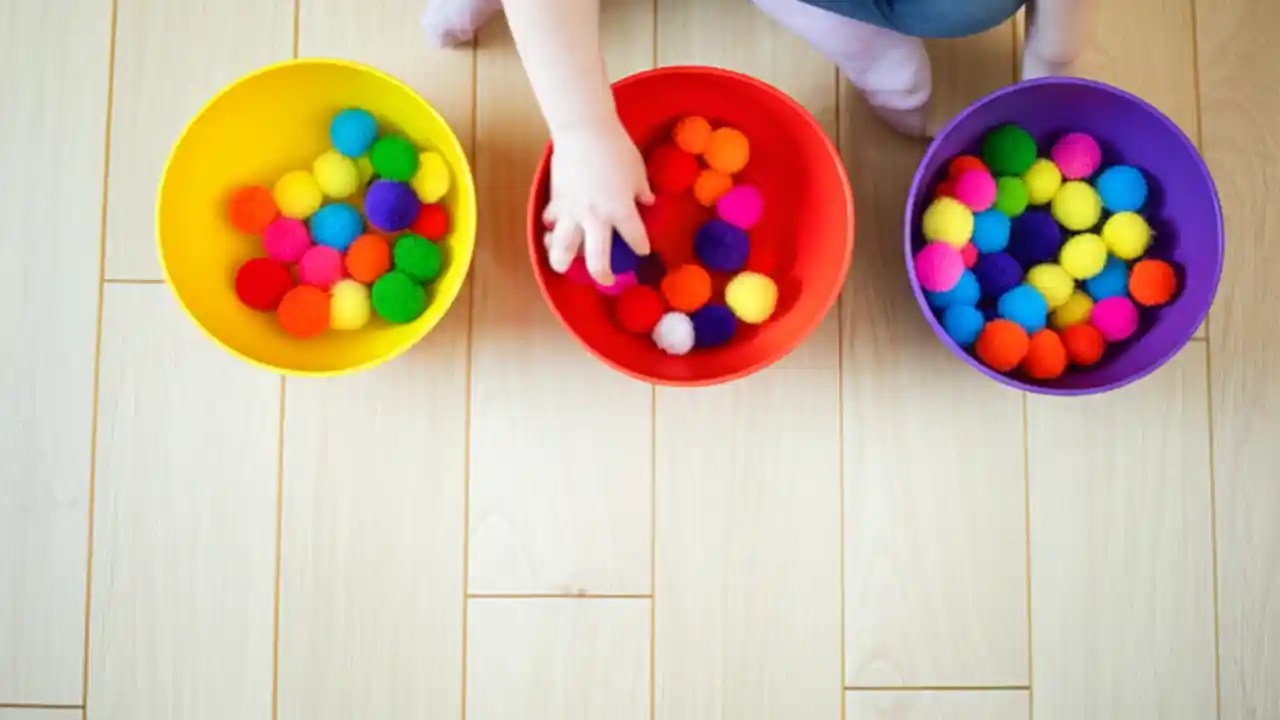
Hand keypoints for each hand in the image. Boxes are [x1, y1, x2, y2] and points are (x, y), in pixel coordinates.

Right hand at [542, 119, 653, 284]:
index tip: (642, 250)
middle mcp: (595, 218)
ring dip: (562, 260)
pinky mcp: (556, 200)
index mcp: (620, 211)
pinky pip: (551, 220)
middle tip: (605, 280)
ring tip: (562, 266)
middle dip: (602, 274)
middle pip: (596, 259)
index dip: (641, 247)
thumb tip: (646, 203)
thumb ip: (642, 192)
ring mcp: (572, 212)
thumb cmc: (616, 148)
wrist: (584, 130)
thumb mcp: (638, 171)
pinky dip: (550, 227)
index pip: (635, 239)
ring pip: (562, 247)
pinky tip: (551, 231)